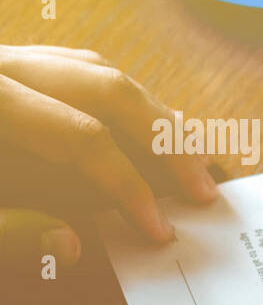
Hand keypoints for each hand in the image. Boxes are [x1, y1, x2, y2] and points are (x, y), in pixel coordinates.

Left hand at [0, 45, 217, 271]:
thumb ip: (9, 232)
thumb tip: (70, 246)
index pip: (85, 138)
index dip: (129, 186)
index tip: (159, 229)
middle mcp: (6, 69)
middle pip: (109, 89)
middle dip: (166, 141)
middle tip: (202, 188)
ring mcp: (6, 58)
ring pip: (97, 69)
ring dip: (149, 113)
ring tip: (186, 157)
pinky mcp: (6, 64)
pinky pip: (75, 66)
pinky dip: (115, 95)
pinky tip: (136, 123)